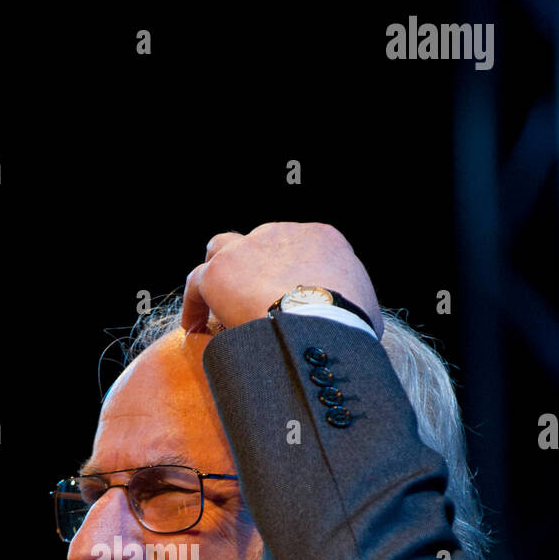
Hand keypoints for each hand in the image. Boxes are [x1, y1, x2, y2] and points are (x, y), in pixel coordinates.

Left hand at [181, 222, 382, 339]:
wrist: (319, 325)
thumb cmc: (348, 324)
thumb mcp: (364, 308)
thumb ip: (350, 304)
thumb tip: (346, 324)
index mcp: (321, 239)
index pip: (299, 249)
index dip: (290, 274)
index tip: (286, 297)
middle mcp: (282, 234)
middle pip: (261, 246)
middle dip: (255, 271)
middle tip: (252, 302)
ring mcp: (247, 249)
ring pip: (222, 249)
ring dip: (220, 272)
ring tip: (216, 300)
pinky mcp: (219, 272)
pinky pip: (196, 283)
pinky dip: (194, 303)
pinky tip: (194, 325)